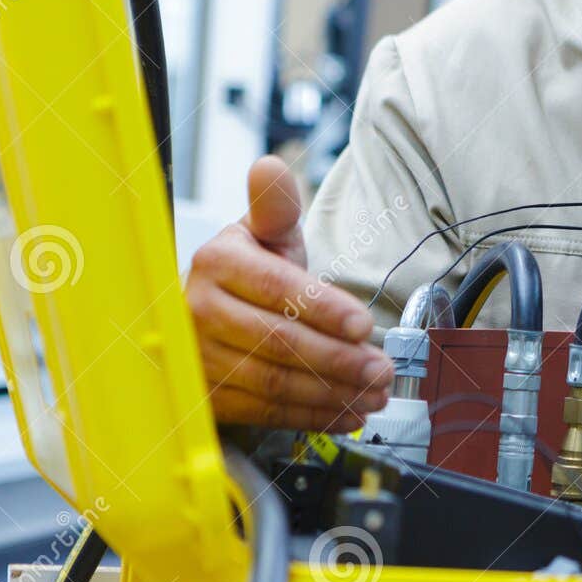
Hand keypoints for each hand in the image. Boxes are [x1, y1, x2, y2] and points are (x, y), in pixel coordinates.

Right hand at [185, 155, 391, 430]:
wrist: (214, 308)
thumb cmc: (250, 269)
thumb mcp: (266, 232)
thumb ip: (276, 205)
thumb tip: (269, 167)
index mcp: (217, 262)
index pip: (278, 289)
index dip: (324, 309)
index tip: (365, 324)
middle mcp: (198, 311)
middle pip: (279, 342)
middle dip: (340, 360)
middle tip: (383, 369)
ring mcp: (198, 358)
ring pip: (274, 382)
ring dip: (333, 393)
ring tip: (375, 392)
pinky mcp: (207, 396)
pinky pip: (265, 411)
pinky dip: (312, 415)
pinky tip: (348, 411)